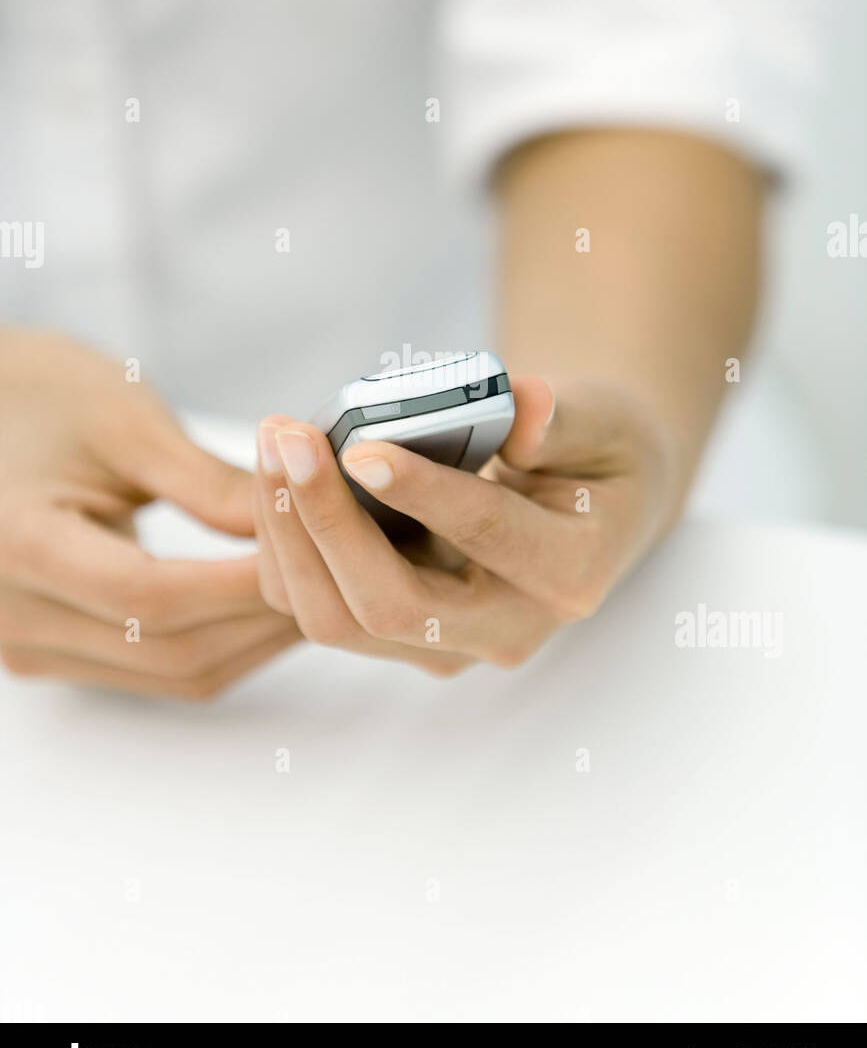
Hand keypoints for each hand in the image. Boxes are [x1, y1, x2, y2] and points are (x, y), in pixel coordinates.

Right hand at [0, 330, 299, 697]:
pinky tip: (264, 604)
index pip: (153, 597)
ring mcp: (30, 641)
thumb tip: (299, 523)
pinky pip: (152, 670)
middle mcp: (16, 614)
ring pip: (170, 673)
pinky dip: (219, 643)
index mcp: (20, 545)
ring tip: (316, 590)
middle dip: (263, 617)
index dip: (243, 584)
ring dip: (251, 641)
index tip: (318, 553)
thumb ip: (210, 483)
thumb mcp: (125, 420)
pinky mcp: (53, 648)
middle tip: (338, 575)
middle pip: (169, 649)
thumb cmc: (40, 393)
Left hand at [253, 375, 675, 673]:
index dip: (421, 494)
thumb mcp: (602, 421)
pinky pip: (319, 604)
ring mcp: (448, 643)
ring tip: (274, 439)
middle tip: (287, 434)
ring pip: (336, 618)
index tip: (361, 446)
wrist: (590, 500)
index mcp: (570, 572)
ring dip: (289, 532)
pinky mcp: (401, 633)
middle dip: (325, 521)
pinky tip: (279, 472)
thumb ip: (561, 418)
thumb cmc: (596, 452)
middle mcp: (507, 628)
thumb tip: (521, 405)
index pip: (486, 537)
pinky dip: (288, 543)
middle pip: (389, 605)